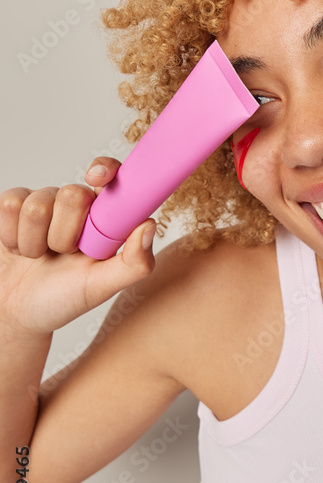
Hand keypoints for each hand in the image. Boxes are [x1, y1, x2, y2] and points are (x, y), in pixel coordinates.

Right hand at [0, 157, 155, 336]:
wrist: (17, 312)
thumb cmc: (63, 299)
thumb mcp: (101, 287)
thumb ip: (133, 263)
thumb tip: (149, 225)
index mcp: (103, 217)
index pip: (111, 176)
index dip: (105, 170)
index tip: (97, 179)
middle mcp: (76, 204)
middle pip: (71, 194)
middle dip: (64, 235)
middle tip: (63, 255)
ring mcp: (44, 202)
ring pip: (36, 205)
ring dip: (35, 242)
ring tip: (40, 257)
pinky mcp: (13, 206)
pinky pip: (10, 205)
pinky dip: (11, 237)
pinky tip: (20, 250)